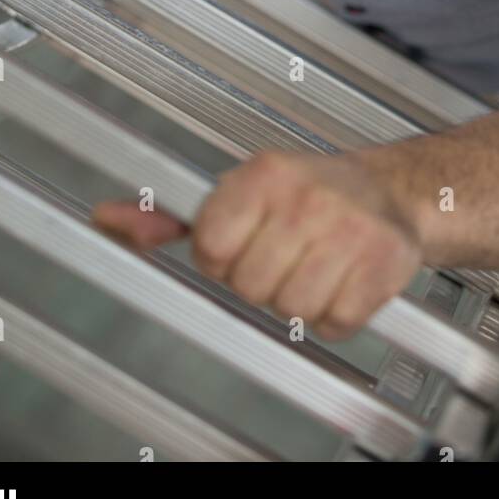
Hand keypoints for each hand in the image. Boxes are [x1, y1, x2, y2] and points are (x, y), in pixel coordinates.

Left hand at [92, 148, 422, 340]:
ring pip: (290, 308)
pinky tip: (341, 281)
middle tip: (284, 255)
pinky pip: (333, 323)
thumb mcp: (240, 192)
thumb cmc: (308, 194)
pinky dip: (335, 314)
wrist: (392, 192)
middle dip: (262, 279)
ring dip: (298, 300)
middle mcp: (305, 197)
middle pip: (250, 285)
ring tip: (313, 266)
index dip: (221, 257)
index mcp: (264, 175)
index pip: (211, 246)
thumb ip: (169, 215)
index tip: (239, 244)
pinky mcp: (381, 265)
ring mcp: (348, 230)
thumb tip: (106, 219)